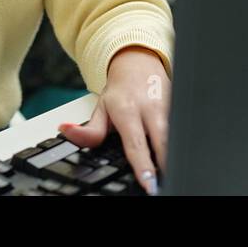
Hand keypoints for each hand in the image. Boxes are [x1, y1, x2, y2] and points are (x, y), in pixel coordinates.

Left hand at [58, 46, 169, 194]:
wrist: (139, 62)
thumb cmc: (121, 90)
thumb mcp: (100, 109)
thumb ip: (88, 130)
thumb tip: (65, 132)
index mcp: (128, 110)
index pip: (136, 143)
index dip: (143, 165)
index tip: (148, 182)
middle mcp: (150, 108)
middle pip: (163, 141)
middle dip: (165, 164)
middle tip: (163, 184)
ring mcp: (169, 106)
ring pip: (176, 134)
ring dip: (175, 155)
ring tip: (174, 173)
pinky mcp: (181, 105)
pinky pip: (182, 128)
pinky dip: (181, 143)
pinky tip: (179, 157)